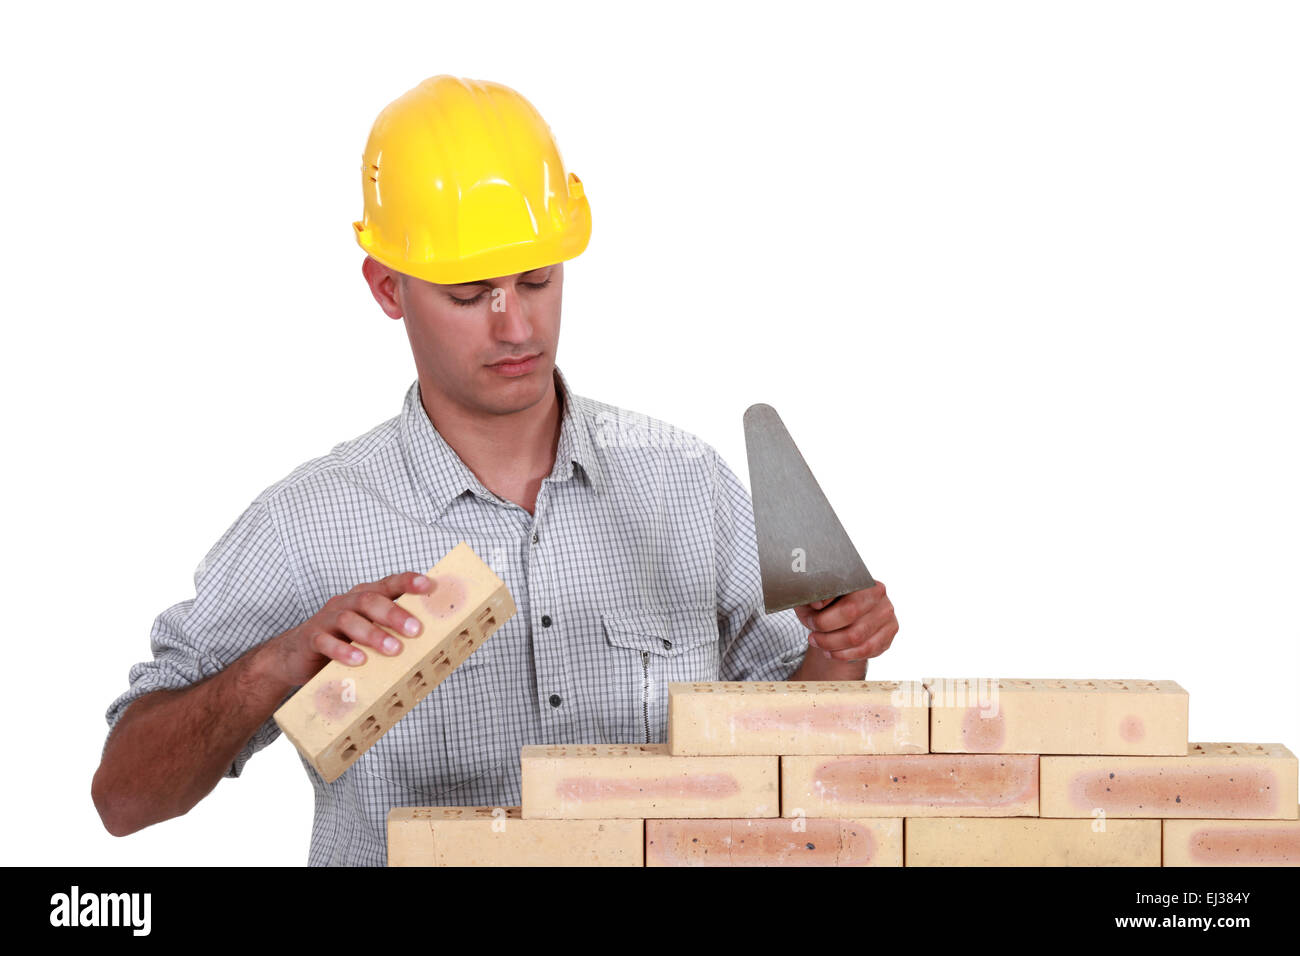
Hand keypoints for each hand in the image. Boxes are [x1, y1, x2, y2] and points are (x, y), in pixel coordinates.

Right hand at [252, 571, 433, 688]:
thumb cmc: (343, 643)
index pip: (389, 583)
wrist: (295, 656)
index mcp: (365, 597)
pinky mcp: (311, 638)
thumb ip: (393, 634)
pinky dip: (343, 650)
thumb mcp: (370, 636)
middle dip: (395, 614)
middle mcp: (347, 602)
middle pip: (370, 599)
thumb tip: (435, 647)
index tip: (430, 586)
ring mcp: (327, 619)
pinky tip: (358, 660)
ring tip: (394, 649)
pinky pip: (325, 641)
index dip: (409, 582)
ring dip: (373, 634)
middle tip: (416, 630)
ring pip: (349, 619)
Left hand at [792, 581, 897, 662]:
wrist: (845, 619)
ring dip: (831, 643)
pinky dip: (844, 654)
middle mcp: (878, 593)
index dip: (824, 602)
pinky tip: (831, 652)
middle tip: (811, 633)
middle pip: (850, 613)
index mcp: (860, 577)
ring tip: (817, 642)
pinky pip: (866, 650)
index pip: (843, 589)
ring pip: (856, 636)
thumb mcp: (816, 596)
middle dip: (824, 626)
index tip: (810, 614)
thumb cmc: (828, 605)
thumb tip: (818, 603)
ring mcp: (887, 614)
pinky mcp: (889, 632)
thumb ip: (815, 595)